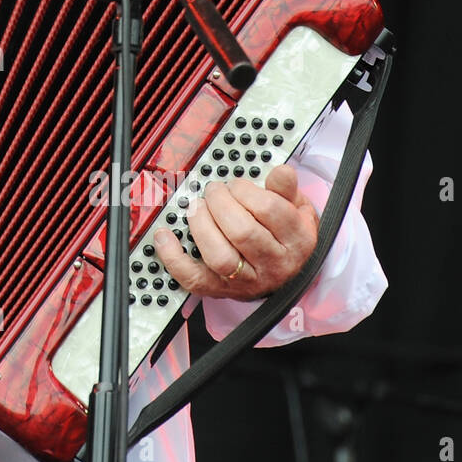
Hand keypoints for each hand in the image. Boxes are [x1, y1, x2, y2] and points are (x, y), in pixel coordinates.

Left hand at [152, 164, 317, 300]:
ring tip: (196, 207)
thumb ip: (285, 189)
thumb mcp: (297, 209)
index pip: (269, 210)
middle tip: (213, 191)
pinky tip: (164, 235)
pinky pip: (194, 278)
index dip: (245, 190)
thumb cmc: (287, 236)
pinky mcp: (221, 290)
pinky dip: (174, 257)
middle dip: (220, 203)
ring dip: (201, 225)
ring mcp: (247, 281)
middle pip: (242, 232)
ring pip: (219, 257)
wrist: (289, 277)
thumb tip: (281, 171)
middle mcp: (274, 264)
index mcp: (296, 239)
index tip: (235, 185)